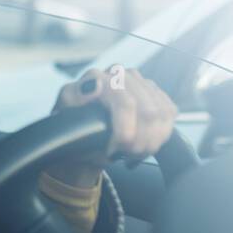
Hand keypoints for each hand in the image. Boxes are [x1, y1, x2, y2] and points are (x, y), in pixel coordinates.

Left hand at [43, 66, 177, 187]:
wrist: (83, 141)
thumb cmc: (72, 133)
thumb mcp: (62, 122)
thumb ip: (72, 101)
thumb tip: (93, 87)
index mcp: (95, 78)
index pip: (125, 103)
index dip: (125, 133)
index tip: (112, 152)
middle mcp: (119, 74)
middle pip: (148, 113)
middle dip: (139, 143)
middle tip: (125, 157)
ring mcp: (139, 82)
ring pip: (162, 115)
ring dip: (151, 142)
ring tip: (133, 155)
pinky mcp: (155, 92)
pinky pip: (170, 113)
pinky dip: (160, 136)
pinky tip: (144, 147)